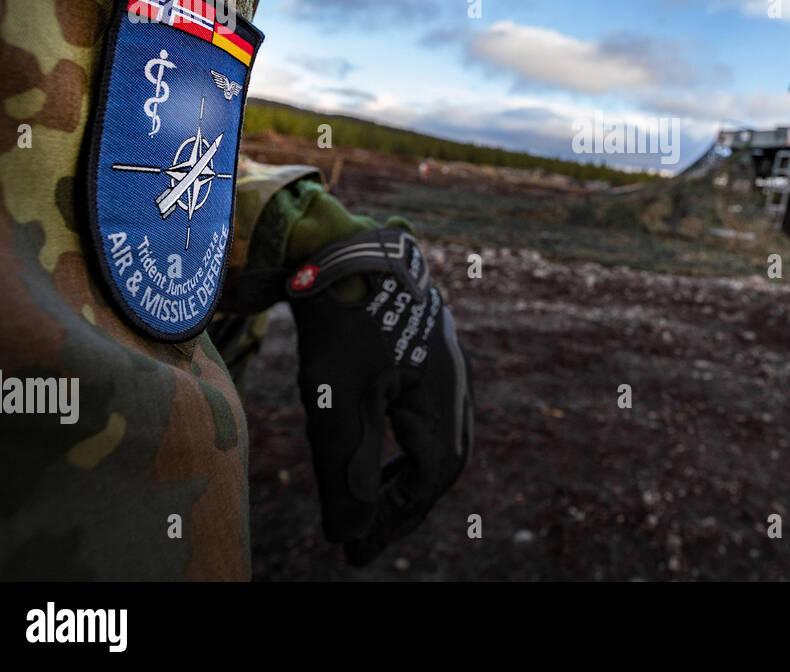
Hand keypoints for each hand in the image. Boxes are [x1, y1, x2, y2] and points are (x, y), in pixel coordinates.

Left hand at [285, 228, 473, 562]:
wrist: (344, 241)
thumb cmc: (341, 318)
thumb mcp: (333, 400)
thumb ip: (342, 471)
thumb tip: (347, 536)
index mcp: (444, 395)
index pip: (429, 476)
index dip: (391, 517)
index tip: (352, 547)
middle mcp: (456, 380)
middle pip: (443, 461)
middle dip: (403, 505)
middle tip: (363, 541)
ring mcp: (446, 362)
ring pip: (439, 437)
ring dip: (404, 476)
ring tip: (369, 504)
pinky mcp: (428, 349)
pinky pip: (429, 411)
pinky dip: (404, 444)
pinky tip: (375, 448)